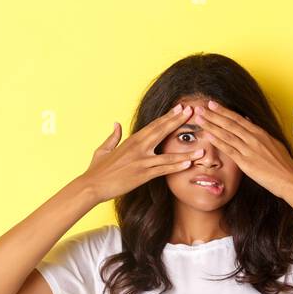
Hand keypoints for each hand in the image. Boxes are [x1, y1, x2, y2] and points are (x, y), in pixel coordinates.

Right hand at [77, 104, 203, 202]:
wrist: (91, 185)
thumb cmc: (97, 169)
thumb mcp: (103, 149)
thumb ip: (113, 136)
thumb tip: (116, 124)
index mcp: (131, 140)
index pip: (154, 125)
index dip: (169, 116)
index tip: (181, 108)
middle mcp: (138, 148)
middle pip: (162, 131)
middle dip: (179, 121)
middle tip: (194, 112)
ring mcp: (141, 161)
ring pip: (168, 154)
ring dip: (186, 151)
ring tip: (201, 148)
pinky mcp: (142, 175)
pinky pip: (163, 170)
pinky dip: (176, 167)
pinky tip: (188, 164)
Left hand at [193, 100, 292, 198]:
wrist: (289, 179)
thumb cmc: (282, 165)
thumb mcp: (272, 143)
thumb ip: (259, 133)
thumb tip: (248, 120)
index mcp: (261, 133)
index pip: (238, 118)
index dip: (224, 111)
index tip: (212, 105)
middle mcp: (254, 138)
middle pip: (230, 123)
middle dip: (213, 114)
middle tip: (200, 107)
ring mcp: (249, 149)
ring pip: (227, 134)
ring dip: (211, 125)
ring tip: (199, 118)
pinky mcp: (246, 162)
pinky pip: (229, 149)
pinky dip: (217, 141)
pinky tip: (207, 135)